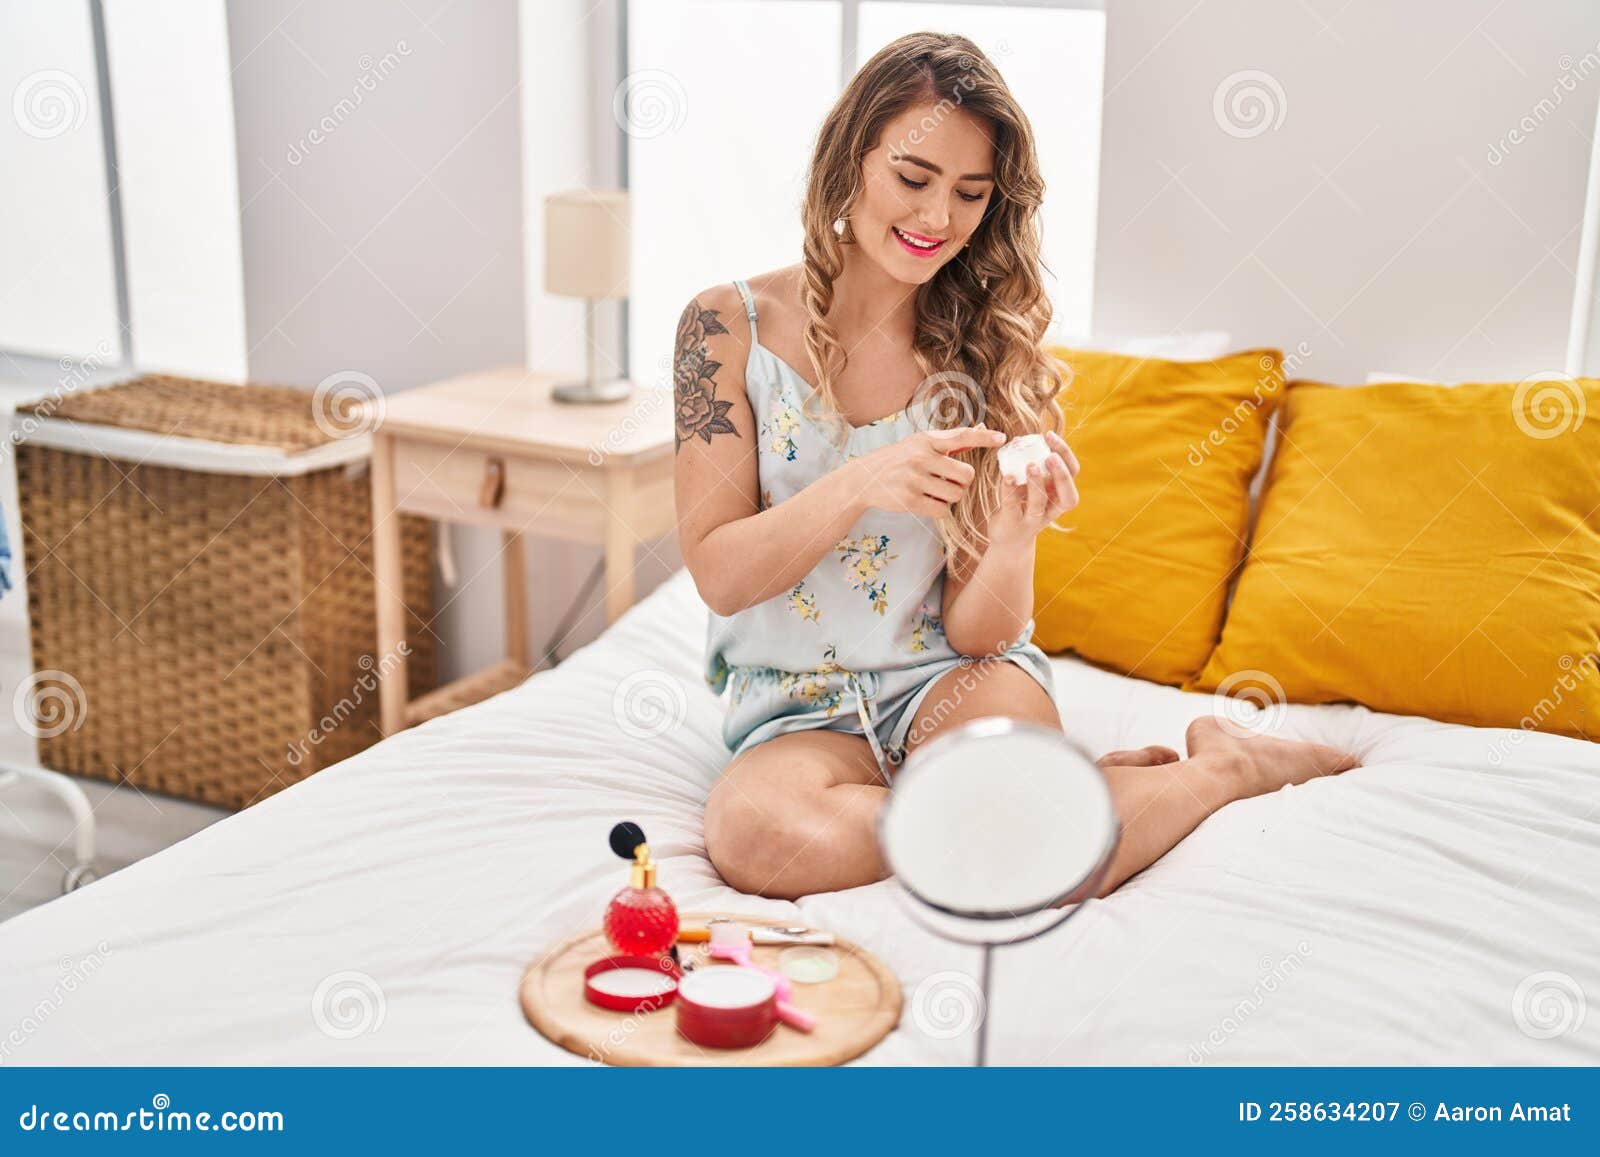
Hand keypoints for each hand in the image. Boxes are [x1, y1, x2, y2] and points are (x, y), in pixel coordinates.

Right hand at [848, 426, 1005, 518]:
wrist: (864, 479)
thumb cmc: (898, 459)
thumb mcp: (920, 444)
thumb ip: (951, 439)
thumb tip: (981, 428)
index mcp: (926, 441)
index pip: (961, 436)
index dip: (983, 437)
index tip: (1002, 438)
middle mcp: (921, 457)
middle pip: (966, 475)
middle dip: (962, 482)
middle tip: (949, 481)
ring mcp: (914, 480)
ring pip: (956, 495)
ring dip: (950, 497)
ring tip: (934, 491)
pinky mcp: (909, 500)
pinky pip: (943, 510)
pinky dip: (940, 509)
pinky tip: (927, 502)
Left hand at [986, 430, 1079, 549]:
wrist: (1009, 539)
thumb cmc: (1021, 505)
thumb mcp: (1028, 485)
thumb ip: (1026, 464)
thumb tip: (1017, 439)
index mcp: (1060, 494)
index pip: (1073, 473)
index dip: (1066, 454)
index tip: (1049, 435)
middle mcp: (1052, 509)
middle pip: (1068, 494)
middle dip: (1062, 474)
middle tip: (1050, 456)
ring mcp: (1033, 518)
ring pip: (1040, 503)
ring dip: (1037, 483)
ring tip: (1031, 465)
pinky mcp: (1013, 523)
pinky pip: (1013, 505)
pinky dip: (1010, 490)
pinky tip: (1007, 476)